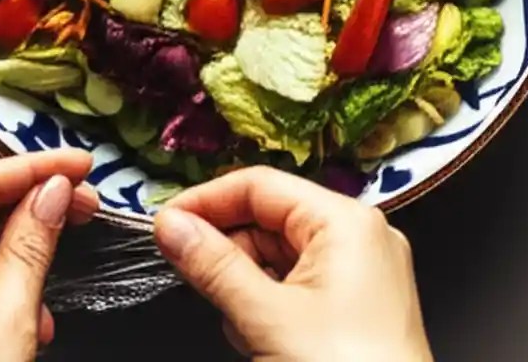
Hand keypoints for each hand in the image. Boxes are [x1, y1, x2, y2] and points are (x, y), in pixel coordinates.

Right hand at [154, 167, 431, 361]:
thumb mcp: (266, 318)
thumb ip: (213, 267)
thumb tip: (174, 226)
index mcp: (347, 223)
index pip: (261, 186)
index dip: (207, 201)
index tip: (166, 224)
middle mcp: (360, 240)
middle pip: (269, 220)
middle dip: (228, 252)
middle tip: (192, 277)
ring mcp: (361, 276)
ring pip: (280, 258)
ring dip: (247, 287)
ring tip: (244, 329)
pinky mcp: (356, 311)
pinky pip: (298, 289)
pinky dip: (269, 309)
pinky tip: (260, 341)